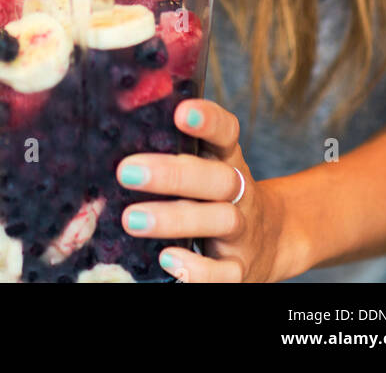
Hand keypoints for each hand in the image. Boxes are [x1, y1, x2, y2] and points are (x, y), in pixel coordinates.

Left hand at [117, 96, 286, 281]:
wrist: (270, 240)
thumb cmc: (215, 194)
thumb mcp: (206, 165)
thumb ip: (172, 148)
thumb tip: (115, 129)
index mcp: (228, 160)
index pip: (226, 133)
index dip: (208, 121)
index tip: (181, 112)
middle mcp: (240, 193)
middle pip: (217, 179)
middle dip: (173, 174)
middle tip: (126, 172)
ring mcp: (242, 232)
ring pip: (220, 221)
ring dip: (175, 220)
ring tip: (132, 219)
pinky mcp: (239, 269)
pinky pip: (225, 273)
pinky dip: (198, 270)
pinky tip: (168, 260)